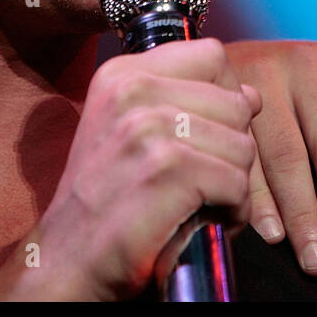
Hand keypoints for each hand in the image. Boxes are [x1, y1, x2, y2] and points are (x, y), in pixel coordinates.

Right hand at [0, 38, 260, 300]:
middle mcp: (132, 91)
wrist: (66, 262)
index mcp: (122, 74)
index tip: (204, 131)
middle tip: (199, 179)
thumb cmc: (108, 199)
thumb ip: (191, 104)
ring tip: (199, 202)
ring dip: (234, 184)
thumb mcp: (136, 134)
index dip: (224, 94)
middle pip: (236, 103)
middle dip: (232, 147)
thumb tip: (251, 95)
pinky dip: (232, 211)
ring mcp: (148, 128)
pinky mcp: (167, 170)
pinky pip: (238, 183)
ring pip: (244, 145)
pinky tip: (203, 221)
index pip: (212, 55)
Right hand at [223, 40, 316, 275]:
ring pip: (287, 155)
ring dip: (302, 214)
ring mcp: (264, 73)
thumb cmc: (306, 106)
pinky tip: (272, 234)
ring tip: (315, 258)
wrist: (237, 69)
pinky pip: (244, 156)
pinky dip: (259, 200)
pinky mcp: (225, 96)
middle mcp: (311, 62)